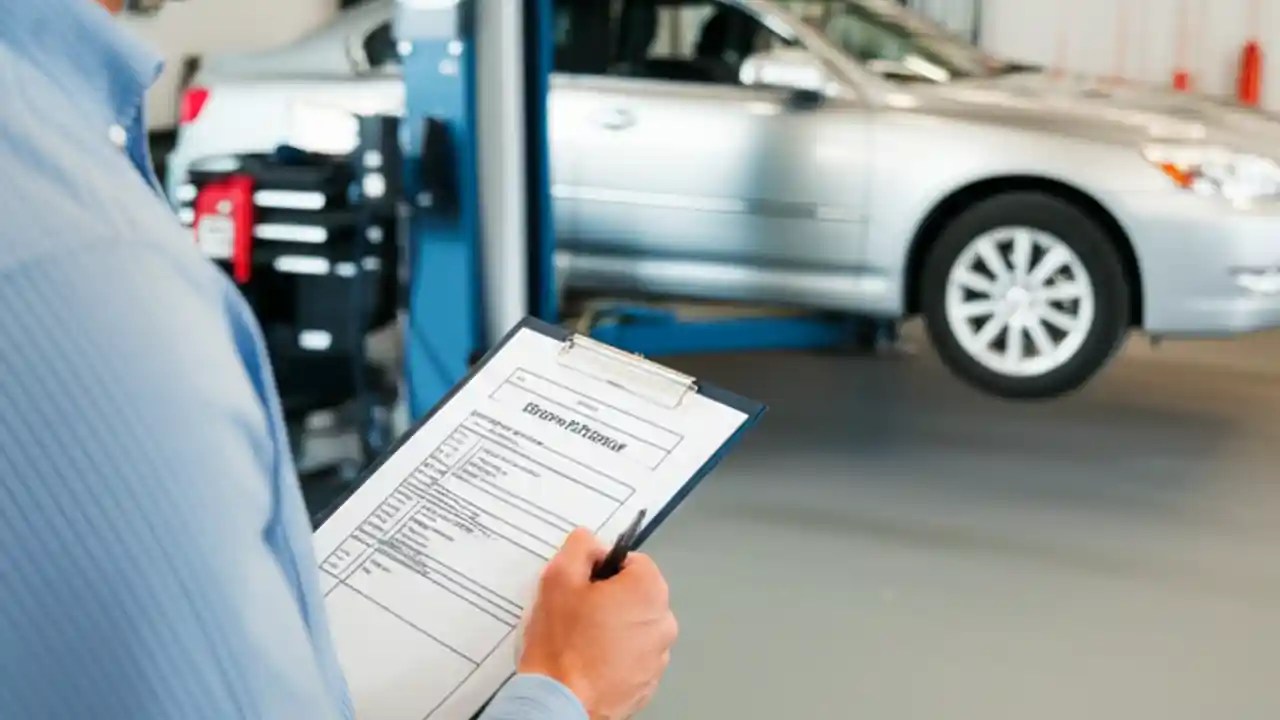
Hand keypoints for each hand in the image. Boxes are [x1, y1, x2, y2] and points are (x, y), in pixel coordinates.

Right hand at [518, 528, 678, 719]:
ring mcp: (659, 655)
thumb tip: (591, 540)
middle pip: (637, 594)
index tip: (583, 585)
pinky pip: (634, 656)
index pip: (633, 561)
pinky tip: (591, 662)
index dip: (604, 569)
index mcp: (648, 589)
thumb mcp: (558, 579)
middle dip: (610, 598)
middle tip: (578, 613)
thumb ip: (579, 547)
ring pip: (636, 626)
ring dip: (615, 627)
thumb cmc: (561, 642)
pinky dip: (617, 655)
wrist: (560, 703)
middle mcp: (664, 620)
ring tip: (582, 641)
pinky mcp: (649, 682)